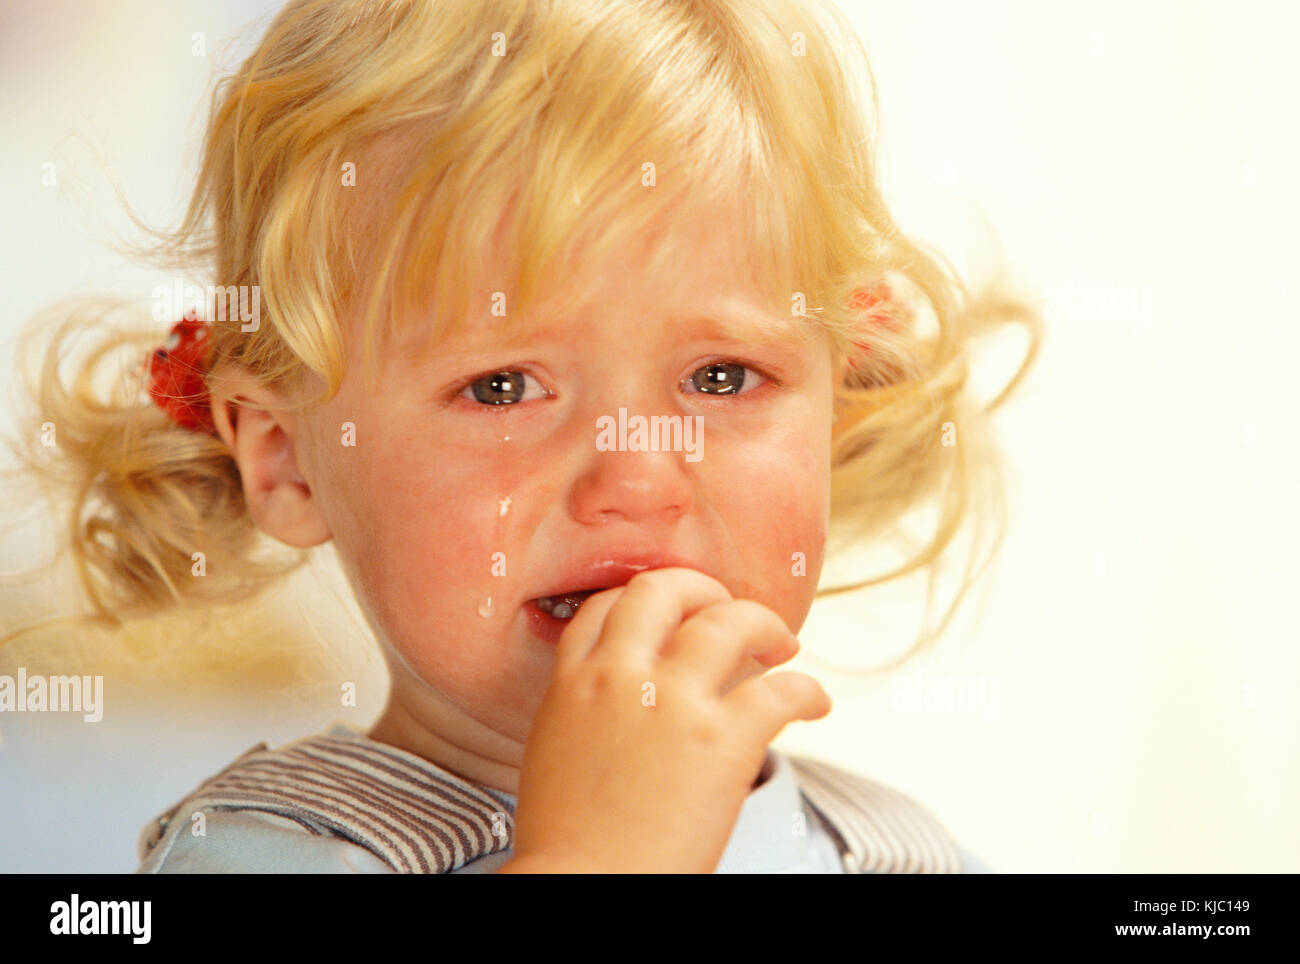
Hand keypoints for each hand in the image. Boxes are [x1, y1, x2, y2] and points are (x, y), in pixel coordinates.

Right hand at [503, 567, 831, 872]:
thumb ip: (586, 708)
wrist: (584, 888)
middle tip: (728, 610)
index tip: (672, 613)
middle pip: (664, 590)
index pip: (606, 605)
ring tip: (783, 643)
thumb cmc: (568, 843)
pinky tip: (816, 702)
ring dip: (763, 623)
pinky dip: (807, 690)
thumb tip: (623, 697)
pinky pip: (780, 690)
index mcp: (574, 683)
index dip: (643, 598)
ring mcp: (674, 704)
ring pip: (729, 622)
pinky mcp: (722, 741)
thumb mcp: (554, 751)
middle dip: (703, 589)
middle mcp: (622, 678)